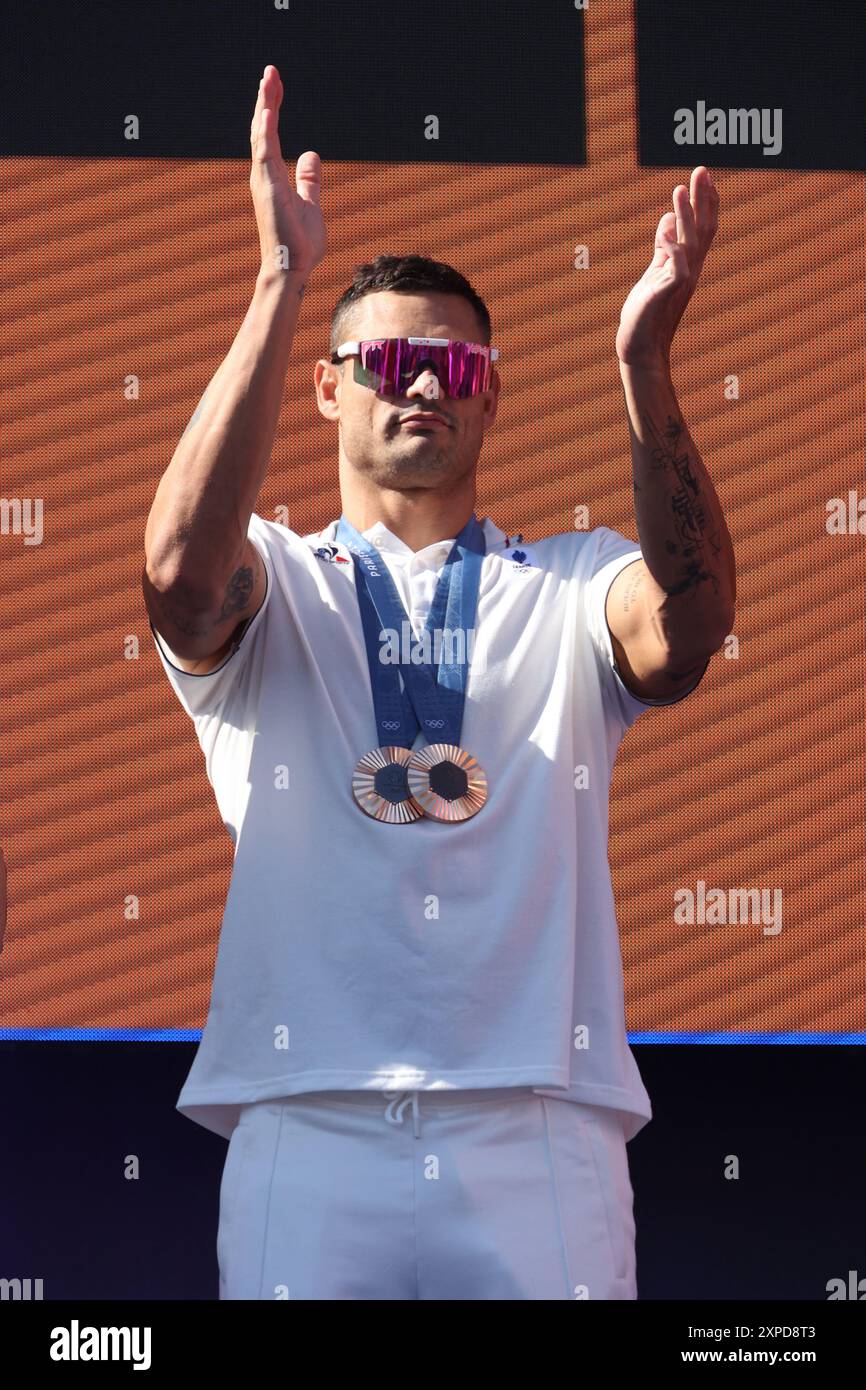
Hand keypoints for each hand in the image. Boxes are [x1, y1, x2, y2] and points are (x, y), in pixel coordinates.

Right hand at [250, 65, 326, 278]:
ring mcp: (263, 180)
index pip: (271, 137)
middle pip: (263, 129)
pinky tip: (268, 108)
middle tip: (271, 73)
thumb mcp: (311, 203)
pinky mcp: (268, 186)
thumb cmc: (299, 244)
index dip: (273, 110)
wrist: (291, 269)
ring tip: (269, 78)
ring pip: (262, 134)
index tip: (276, 86)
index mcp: (273, 178)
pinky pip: (265, 150)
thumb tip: (311, 156)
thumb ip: (309, 180)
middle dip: (267, 100)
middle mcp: (264, 175)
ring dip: (265, 105)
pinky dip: (266, 128)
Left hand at [615, 166, 718, 369]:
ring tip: (679, 190)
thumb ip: (663, 246)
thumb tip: (669, 219)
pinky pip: (674, 271)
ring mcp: (678, 284)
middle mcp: (688, 271)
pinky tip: (665, 234)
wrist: (640, 347)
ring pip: (688, 245)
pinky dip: (672, 252)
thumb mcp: (656, 271)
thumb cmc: (647, 311)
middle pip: (701, 230)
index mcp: (687, 264)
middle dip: (702, 200)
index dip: (706, 201)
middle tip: (702, 170)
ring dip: (684, 217)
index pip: (703, 228)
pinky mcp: (664, 297)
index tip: (704, 175)